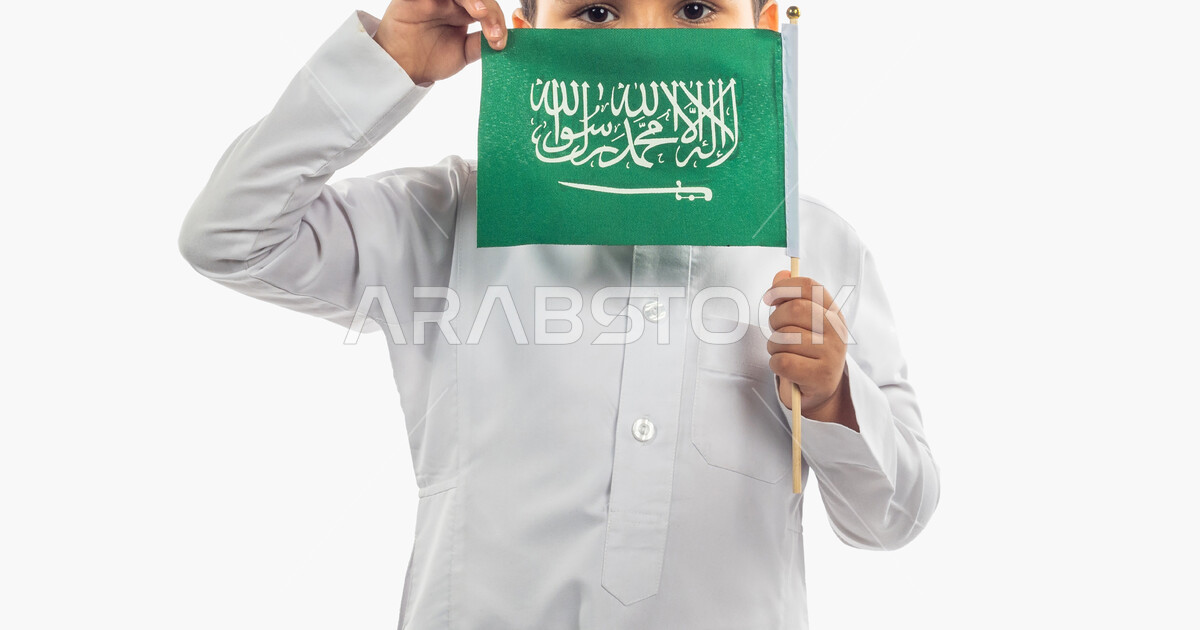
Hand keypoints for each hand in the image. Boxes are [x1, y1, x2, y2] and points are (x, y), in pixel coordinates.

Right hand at [373, 0, 508, 85]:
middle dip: (491, 11)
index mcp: (466, 12)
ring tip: (481, 14)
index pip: (488, 8)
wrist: (402, 68)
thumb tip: (506, 40)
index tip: (499, 43)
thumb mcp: (463, 53)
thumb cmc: (430, 58)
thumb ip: (482, 44)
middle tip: (495, 34)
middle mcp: (452, 2)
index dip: (498, 21)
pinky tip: (459, 5)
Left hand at [763, 271, 855, 427]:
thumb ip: (791, 297)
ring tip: (782, 352)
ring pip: (785, 338)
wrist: (822, 391)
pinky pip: (783, 362)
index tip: (769, 298)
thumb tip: (781, 274)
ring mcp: (831, 354)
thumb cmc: (808, 353)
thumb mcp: (802, 323)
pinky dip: (776, 364)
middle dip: (775, 320)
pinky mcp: (820, 377)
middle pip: (795, 309)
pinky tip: (785, 368)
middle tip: (776, 331)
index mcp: (833, 312)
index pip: (810, 287)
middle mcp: (836, 331)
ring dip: (773, 346)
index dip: (784, 288)